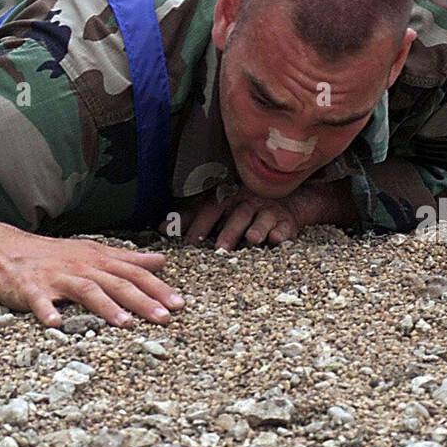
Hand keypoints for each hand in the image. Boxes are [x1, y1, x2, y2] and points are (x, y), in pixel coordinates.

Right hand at [0, 231, 183, 327]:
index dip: (157, 287)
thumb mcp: (92, 252)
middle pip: (116, 282)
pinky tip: (56, 324)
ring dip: (105, 306)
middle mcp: (81, 267)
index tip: (179, 305)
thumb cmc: (53, 256)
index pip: (133, 273)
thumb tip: (161, 261)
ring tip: (124, 324)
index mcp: (97, 260)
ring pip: (85, 290)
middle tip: (164, 317)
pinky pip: (39, 300)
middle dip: (142, 300)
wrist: (4, 249)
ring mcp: (56, 277)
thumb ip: (127, 259)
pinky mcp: (30, 288)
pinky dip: (47, 310)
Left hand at [166, 188, 303, 252]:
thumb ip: (190, 216)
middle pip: (237, 214)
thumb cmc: (242, 207)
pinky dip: (280, 233)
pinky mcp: (287, 222)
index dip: (202, 223)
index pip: (213, 208)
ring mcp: (269, 211)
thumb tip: (160, 227)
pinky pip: (285, 227)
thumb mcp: (217, 207)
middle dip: (229, 231)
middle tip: (220, 249)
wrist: (282, 201)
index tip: (191, 241)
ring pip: (262, 218)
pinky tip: (276, 240)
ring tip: (252, 239)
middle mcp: (248, 201)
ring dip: (256, 228)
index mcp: (229, 197)